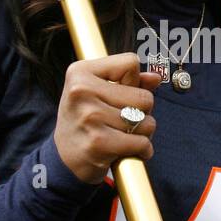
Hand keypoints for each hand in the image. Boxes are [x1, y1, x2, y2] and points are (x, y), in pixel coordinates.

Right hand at [53, 53, 161, 183]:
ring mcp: (90, 116)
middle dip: (142, 112)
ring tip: (123, 135)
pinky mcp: (99, 142)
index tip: (120, 95)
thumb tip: (155, 78)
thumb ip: (129, 81)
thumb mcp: (98, 92)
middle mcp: (82, 91)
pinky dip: (143, 150)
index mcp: (80, 72)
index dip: (133, 82)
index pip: (130, 63)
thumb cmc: (85, 119)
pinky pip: (141, 143)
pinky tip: (128, 150)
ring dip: (142, 133)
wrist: (65, 157)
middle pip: (144, 97)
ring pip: (146, 122)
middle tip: (124, 121)